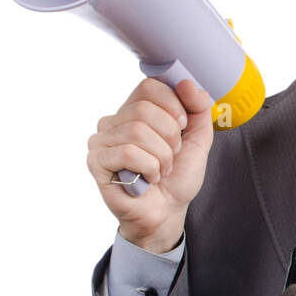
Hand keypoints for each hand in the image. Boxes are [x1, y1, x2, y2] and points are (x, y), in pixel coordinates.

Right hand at [86, 77, 213, 251]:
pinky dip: (148, 168)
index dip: (173, 105)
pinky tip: (148, 178)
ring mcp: (102, 140)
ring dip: (161, 157)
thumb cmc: (176, 178)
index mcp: (136, 110)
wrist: (167, 212)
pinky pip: (127, 152)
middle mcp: (115, 120)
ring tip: (161, 170)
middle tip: (170, 156)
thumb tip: (187, 83)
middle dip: (170, 137)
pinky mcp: (96, 160)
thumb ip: (199, 108)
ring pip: (137, 131)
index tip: (181, 126)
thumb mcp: (198, 139)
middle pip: (144, 109)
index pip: (149, 86)